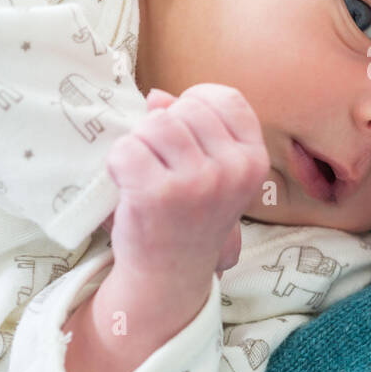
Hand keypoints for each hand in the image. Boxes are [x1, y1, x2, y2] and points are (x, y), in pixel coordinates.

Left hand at [104, 84, 268, 286]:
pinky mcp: (158, 194)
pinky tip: (127, 185)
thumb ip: (191, 128)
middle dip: (164, 127)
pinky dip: (117, 163)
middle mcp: (233, 169)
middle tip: (161, 163)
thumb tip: (157, 96)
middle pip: (186, 108)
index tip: (183, 126)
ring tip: (144, 173)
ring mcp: (198, 182)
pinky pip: (127, 148)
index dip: (197, 102)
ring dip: (140, 143)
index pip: (226, 99)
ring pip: (155, 123)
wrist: (170, 274)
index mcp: (253, 159)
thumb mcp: (211, 171)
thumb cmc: (188, 215)